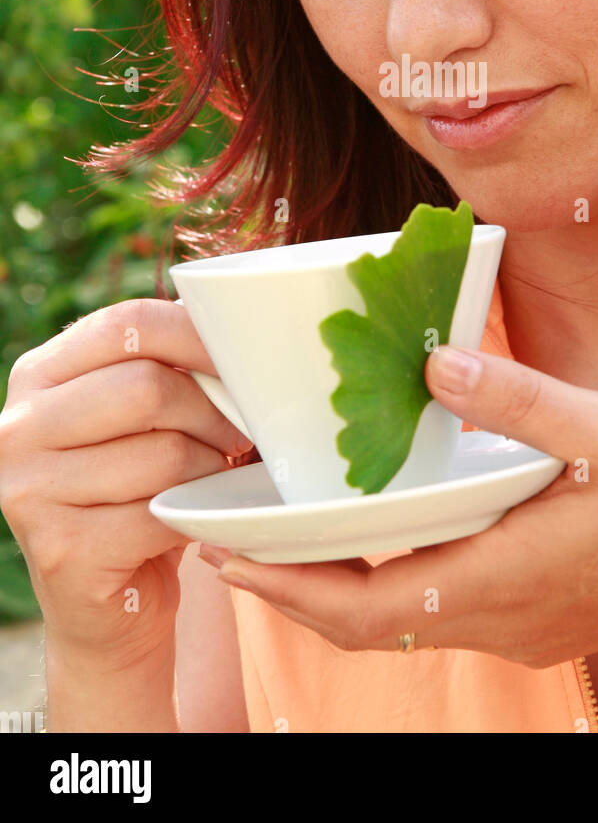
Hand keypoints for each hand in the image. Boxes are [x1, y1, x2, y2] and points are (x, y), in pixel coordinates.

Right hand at [0, 300, 252, 664]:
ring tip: (214, 478)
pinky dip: (197, 516)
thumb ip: (166, 365)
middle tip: (239, 435)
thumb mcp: (139, 414)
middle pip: (149, 387)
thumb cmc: (136, 487)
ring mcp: (30, 492)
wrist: (106, 602)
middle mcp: (18, 429)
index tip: (243, 357)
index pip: (125, 325)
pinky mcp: (61, 552)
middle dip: (213, 411)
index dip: (196, 336)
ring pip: (165, 453)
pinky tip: (196, 519)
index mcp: (38, 375)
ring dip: (211, 468)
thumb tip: (239, 330)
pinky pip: (162, 516)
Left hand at [202, 344, 597, 666]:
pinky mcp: (531, 616)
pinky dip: (384, 585)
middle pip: (364, 625)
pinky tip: (381, 538)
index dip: (287, 587)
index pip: (362, 607)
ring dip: (334, 589)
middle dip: (290, 589)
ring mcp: (513, 626)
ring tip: (286, 540)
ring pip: (396, 625)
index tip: (228, 555)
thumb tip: (430, 364)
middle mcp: (494, 617)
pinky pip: (434, 612)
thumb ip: (517, 399)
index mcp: (499, 577)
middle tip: (231, 543)